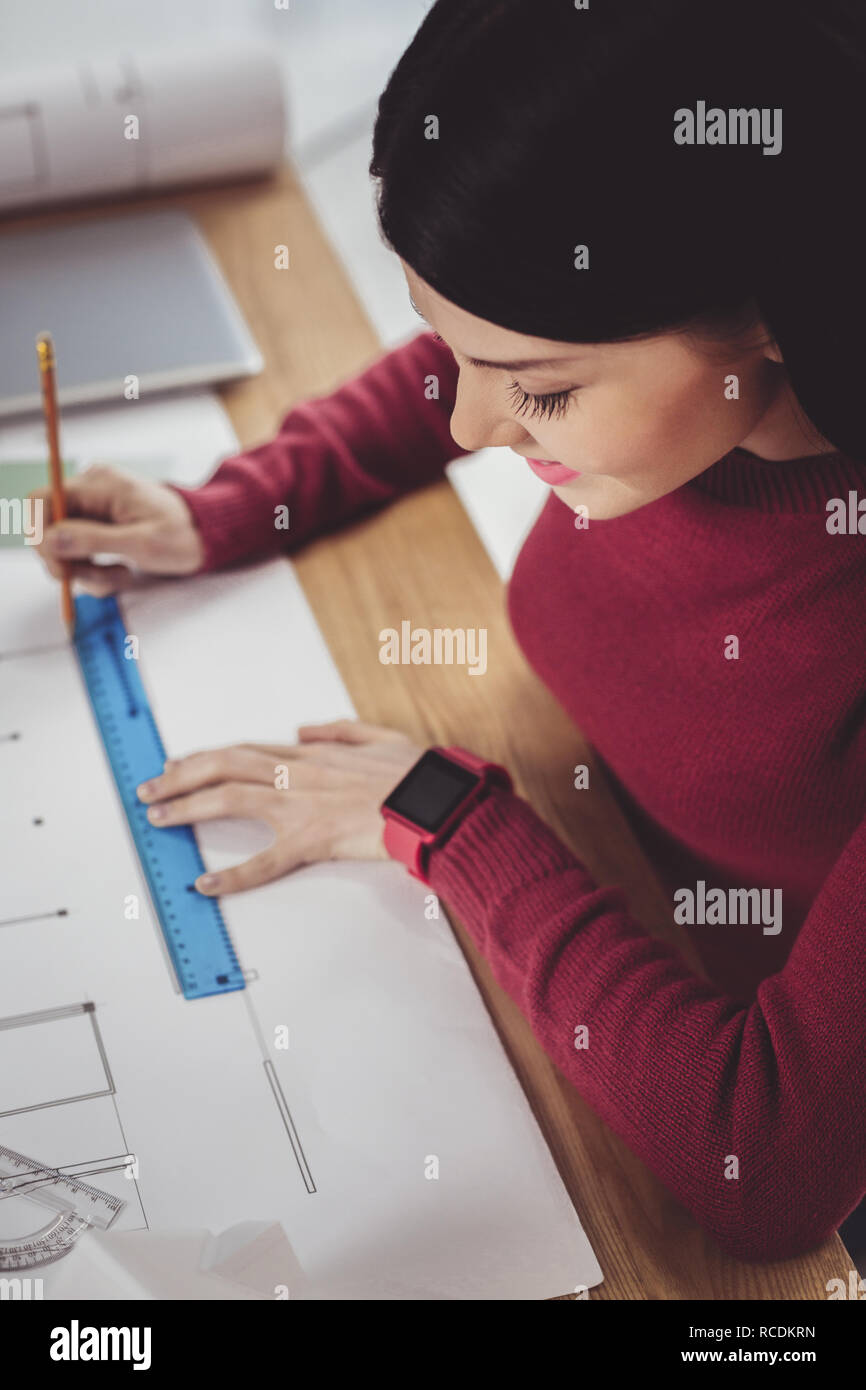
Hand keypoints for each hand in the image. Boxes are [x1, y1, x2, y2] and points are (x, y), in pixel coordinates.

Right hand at [30, 464, 204, 594]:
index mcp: (98, 484)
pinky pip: (81, 555)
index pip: (42, 500)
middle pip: (49, 529)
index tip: (61, 566)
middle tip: (96, 577)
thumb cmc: (184, 534)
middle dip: (69, 562)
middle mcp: (90, 492)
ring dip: (88, 572)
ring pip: (64, 548)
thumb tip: (51, 539)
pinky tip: (121, 572)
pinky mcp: (98, 529)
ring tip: (121, 574)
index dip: (41, 535)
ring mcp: (93, 511)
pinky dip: (97, 572)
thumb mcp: (141, 542)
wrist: (206, 536)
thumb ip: (93, 540)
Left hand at [136, 719, 424, 894]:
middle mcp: (299, 773)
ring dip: (188, 805)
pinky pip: (265, 862)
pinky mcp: (314, 840)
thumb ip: (340, 730)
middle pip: (225, 764)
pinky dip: (233, 876)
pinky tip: (206, 884)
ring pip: (231, 797)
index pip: (246, 749)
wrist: (437, 802)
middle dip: (180, 774)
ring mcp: (302, 805)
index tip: (179, 764)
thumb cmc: (417, 776)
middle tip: (150, 788)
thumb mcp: (381, 737)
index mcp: (313, 754)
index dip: (208, 757)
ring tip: (158, 817)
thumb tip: (305, 729)